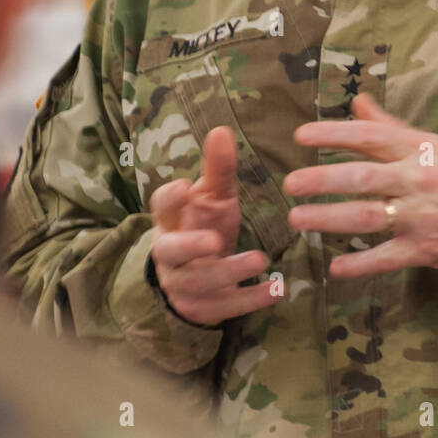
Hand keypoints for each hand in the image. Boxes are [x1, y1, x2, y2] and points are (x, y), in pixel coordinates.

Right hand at [149, 126, 270, 325]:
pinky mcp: (203, 308)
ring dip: (229, 272)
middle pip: (171, 251)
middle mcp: (171, 253)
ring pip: (199, 283)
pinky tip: (277, 289)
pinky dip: (251, 299)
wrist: (197, 277)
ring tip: (260, 259)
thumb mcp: (214, 197)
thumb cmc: (205, 225)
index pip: (161, 207)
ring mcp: (184, 284)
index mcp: (171, 220)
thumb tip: (222, 129)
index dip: (170, 199)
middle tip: (216, 240)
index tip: (185, 187)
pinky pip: (225, 307)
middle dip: (191, 246)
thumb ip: (218, 169)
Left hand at [284, 93, 437, 277]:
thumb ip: (392, 127)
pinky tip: (335, 267)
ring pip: (368, 217)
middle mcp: (419, 179)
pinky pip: (387, 258)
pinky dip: (360, 264)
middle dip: (322, 180)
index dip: (334, 135)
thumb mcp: (436, 143)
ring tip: (298, 219)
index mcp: (421, 149)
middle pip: (363, 177)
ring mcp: (422, 217)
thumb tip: (358, 102)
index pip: (370, 136)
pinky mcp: (427, 249)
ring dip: (329, 219)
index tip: (301, 136)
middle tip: (290, 184)